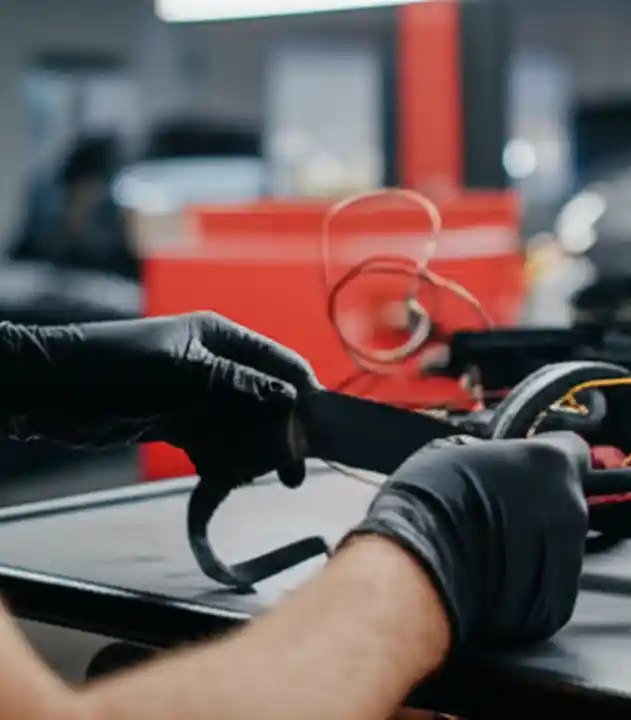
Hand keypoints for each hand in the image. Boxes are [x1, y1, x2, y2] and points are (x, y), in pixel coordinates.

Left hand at [0, 311, 318, 486]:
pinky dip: (223, 463)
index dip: (305, 395)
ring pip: (245, 428)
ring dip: (252, 453)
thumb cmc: (115, 367)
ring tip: (254, 477)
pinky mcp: (180, 424)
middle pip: (268, 402)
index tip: (323, 430)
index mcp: (222, 339)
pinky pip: (216, 445)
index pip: (281, 365)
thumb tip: (291, 398)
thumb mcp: (185, 373)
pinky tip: (222, 477)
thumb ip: (241, 386)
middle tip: (292, 470)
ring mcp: (199, 397)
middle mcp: (217, 366)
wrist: (52, 393)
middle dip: (281, 434)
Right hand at [344, 433, 590, 649]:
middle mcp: (571, 509)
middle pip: (564, 505)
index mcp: (550, 464)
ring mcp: (568, 561)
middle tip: (494, 519)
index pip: (574, 451)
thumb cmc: (426, 507)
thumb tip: (490, 459)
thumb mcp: (451, 454)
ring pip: (557, 551)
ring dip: (532, 552)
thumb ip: (491, 456)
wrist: (414, 577)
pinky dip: (523, 591)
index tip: (529, 471)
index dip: (547, 463)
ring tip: (487, 557)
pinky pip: (544, 592)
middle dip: (537, 511)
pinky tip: (489, 587)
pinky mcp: (553, 608)